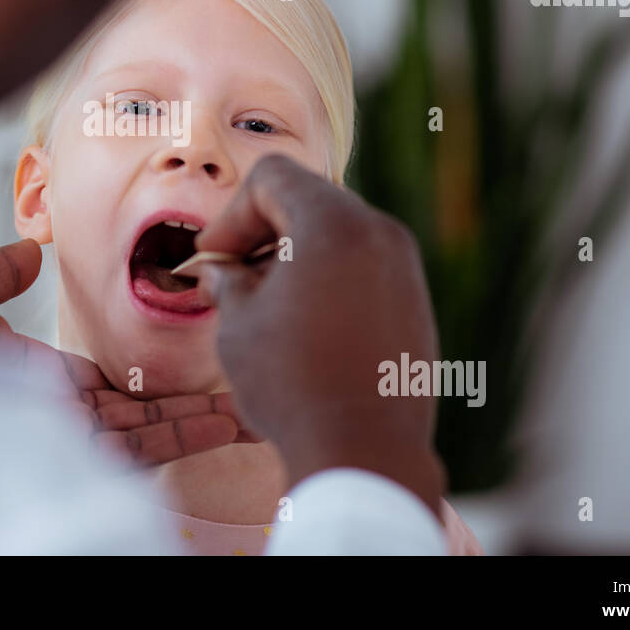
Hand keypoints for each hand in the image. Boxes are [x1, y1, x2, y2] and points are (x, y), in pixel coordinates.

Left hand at [0, 239, 255, 466]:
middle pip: (139, 420)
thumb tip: (27, 253)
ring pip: (143, 439)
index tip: (194, 378)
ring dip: (199, 429)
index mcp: (34, 380)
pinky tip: (220, 425)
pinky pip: (128, 452)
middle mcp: (54, 415)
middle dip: (193, 415)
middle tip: (245, 409)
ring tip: (251, 419)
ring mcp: (58, 435)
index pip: (109, 390)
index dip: (154, 387)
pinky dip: (177, 440)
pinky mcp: (59, 450)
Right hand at [194, 155, 445, 517]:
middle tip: (232, 277)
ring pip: (338, 233)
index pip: (273, 177)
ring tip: (266, 306)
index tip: (214, 258)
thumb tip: (220, 272)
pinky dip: (329, 279)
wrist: (363, 453)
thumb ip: (227, 281)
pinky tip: (304, 327)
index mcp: (334, 224)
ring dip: (295, 255)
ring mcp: (404, 268)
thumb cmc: (291, 385)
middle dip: (262, 231)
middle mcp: (380, 233)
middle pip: (308, 199)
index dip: (232, 213)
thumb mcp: (238, 325)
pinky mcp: (415, 302)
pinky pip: (364, 267)